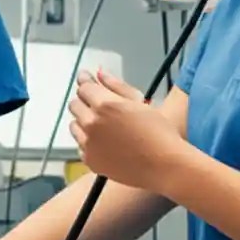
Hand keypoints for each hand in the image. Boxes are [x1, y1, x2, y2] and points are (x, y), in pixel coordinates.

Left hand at [68, 69, 189, 192]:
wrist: (165, 166)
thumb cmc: (159, 133)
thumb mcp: (140, 102)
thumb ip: (116, 86)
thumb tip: (99, 74)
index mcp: (105, 105)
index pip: (83, 87)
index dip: (85, 82)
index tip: (86, 79)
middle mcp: (92, 123)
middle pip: (75, 104)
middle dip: (85, 102)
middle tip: (99, 105)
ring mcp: (88, 143)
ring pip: (74, 125)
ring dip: (84, 122)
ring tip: (104, 126)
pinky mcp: (89, 159)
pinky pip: (80, 145)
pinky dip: (88, 142)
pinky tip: (105, 143)